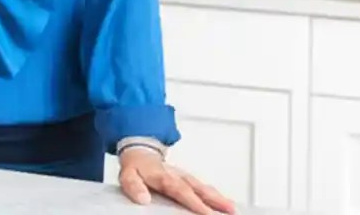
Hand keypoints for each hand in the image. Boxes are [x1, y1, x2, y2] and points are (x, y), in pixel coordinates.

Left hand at [118, 148, 234, 213]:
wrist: (140, 151)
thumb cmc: (136, 166)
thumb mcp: (127, 175)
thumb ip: (133, 186)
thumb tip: (142, 198)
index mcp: (163, 176)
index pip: (180, 190)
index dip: (193, 201)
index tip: (206, 212)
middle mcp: (177, 175)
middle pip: (198, 188)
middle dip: (214, 200)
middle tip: (229, 210)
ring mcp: (185, 176)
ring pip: (204, 187)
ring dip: (218, 197)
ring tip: (232, 209)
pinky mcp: (189, 179)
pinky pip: (204, 187)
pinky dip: (215, 195)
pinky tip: (225, 204)